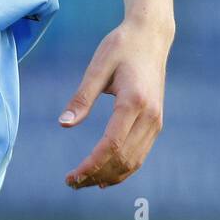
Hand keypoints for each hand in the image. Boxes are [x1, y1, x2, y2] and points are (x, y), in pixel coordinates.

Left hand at [58, 17, 172, 189]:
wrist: (151, 36)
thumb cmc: (121, 46)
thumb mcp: (98, 66)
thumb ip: (82, 97)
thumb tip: (64, 125)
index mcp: (134, 102)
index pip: (111, 145)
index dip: (91, 165)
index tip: (71, 176)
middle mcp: (150, 117)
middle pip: (123, 159)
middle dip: (96, 175)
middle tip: (70, 183)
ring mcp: (156, 122)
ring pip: (134, 162)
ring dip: (109, 176)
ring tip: (83, 183)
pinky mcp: (156, 123)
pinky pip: (140, 154)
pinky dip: (123, 170)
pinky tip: (105, 177)